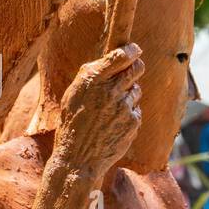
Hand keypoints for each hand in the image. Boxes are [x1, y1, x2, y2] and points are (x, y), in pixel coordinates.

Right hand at [54, 43, 143, 177]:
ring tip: (110, 110)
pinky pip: (136, 109)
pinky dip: (128, 114)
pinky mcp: (133, 121)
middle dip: (136, 67)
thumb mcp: (72, 95)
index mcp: (92, 79)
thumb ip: (90, 76)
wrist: (78, 159)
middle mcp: (110, 90)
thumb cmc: (72, 124)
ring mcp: (124, 106)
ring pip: (136, 90)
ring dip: (128, 95)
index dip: (132, 50)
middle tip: (131, 71)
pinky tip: (113, 124)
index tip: (135, 49)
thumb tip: (110, 60)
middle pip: (137, 68)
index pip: (121, 55)